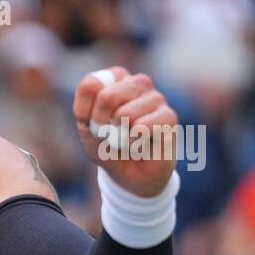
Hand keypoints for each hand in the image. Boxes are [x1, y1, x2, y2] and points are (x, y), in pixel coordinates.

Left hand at [73, 66, 177, 196]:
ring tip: (126, 140)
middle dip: (101, 124)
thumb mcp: (86, 129)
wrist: (129, 174)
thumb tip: (104, 97)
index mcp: (116, 80)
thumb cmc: (107, 145)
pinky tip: (140, 145)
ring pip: (125, 114)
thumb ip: (85, 110)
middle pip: (108, 96)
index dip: (85, 111)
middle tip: (109, 135)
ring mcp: (156, 98)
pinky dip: (134, 143)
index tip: (91, 124)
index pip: (91, 84)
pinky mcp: (169, 116)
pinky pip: (143, 127)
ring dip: (119, 136)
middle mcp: (138, 83)